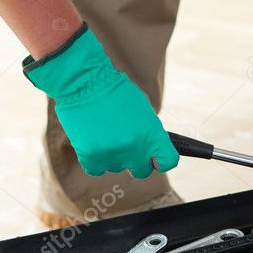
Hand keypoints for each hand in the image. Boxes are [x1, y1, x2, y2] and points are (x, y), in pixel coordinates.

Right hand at [24, 25, 178, 179]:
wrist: (85, 81)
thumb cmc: (114, 91)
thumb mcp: (142, 109)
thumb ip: (149, 133)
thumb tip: (151, 150)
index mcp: (152, 135)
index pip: (167, 161)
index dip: (160, 161)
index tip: (154, 158)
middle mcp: (135, 150)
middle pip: (141, 171)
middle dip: (135, 161)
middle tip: (125, 146)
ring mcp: (113, 156)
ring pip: (116, 167)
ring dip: (113, 156)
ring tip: (104, 133)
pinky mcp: (91, 158)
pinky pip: (96, 169)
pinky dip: (95, 159)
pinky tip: (93, 141)